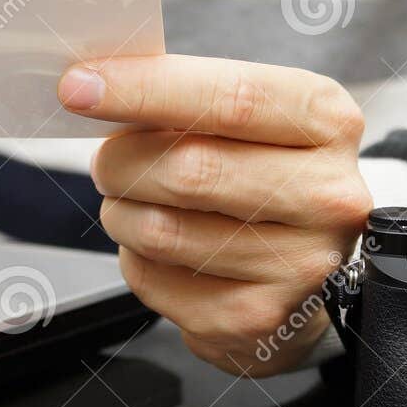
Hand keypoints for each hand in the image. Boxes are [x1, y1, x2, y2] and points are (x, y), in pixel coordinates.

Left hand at [59, 54, 371, 375]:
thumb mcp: (252, 118)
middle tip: (108, 161)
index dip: (145, 90)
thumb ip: (188, 96)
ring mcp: (296, 266)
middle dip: (122, 161)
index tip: (80, 86)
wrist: (307, 267)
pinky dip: (135, 257)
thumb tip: (97, 87)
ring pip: (162, 231)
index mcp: (327, 122)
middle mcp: (325, 196)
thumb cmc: (267, 174)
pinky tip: (161, 249)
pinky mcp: (255, 319)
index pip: (231, 99)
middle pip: (191, 170)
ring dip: (122, 212)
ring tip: (133, 203)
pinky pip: (153, 280)